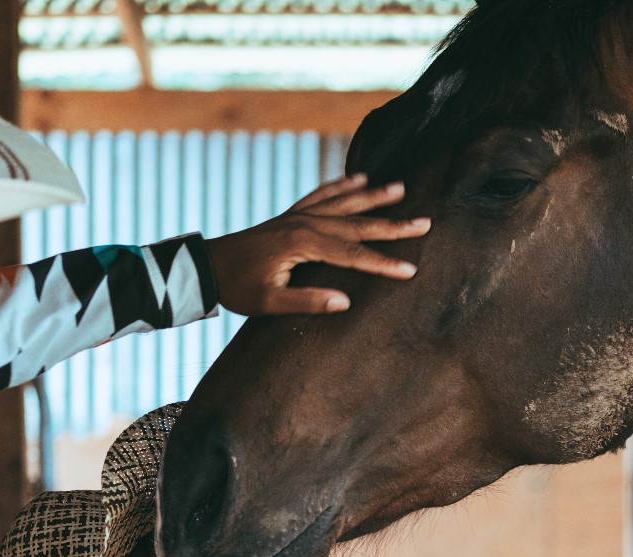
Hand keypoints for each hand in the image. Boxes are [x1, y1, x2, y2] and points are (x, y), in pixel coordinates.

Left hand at [206, 174, 430, 315]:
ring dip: (373, 196)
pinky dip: (341, 186)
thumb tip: (345, 302)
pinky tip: (358, 178)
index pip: (353, 254)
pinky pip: (321, 195)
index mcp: (302, 244)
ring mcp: (297, 216)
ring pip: (343, 203)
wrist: (207, 266)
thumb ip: (306, 301)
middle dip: (393, 225)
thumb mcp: (268, 302)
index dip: (383, 262)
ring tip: (400, 188)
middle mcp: (304, 223)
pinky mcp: (290, 215)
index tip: (411, 269)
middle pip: (357, 224)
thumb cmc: (236, 288)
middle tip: (425, 222)